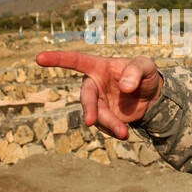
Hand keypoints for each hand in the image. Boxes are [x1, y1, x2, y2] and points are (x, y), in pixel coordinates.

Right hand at [35, 51, 162, 139]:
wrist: (152, 98)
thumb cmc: (146, 75)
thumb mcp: (146, 67)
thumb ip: (136, 71)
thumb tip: (125, 86)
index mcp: (99, 67)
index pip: (76, 61)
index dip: (57, 59)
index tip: (39, 58)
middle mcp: (94, 85)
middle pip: (85, 97)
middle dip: (88, 109)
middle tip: (90, 122)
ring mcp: (97, 103)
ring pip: (96, 116)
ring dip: (109, 124)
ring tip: (123, 133)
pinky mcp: (103, 118)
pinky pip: (103, 126)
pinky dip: (113, 130)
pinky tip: (124, 132)